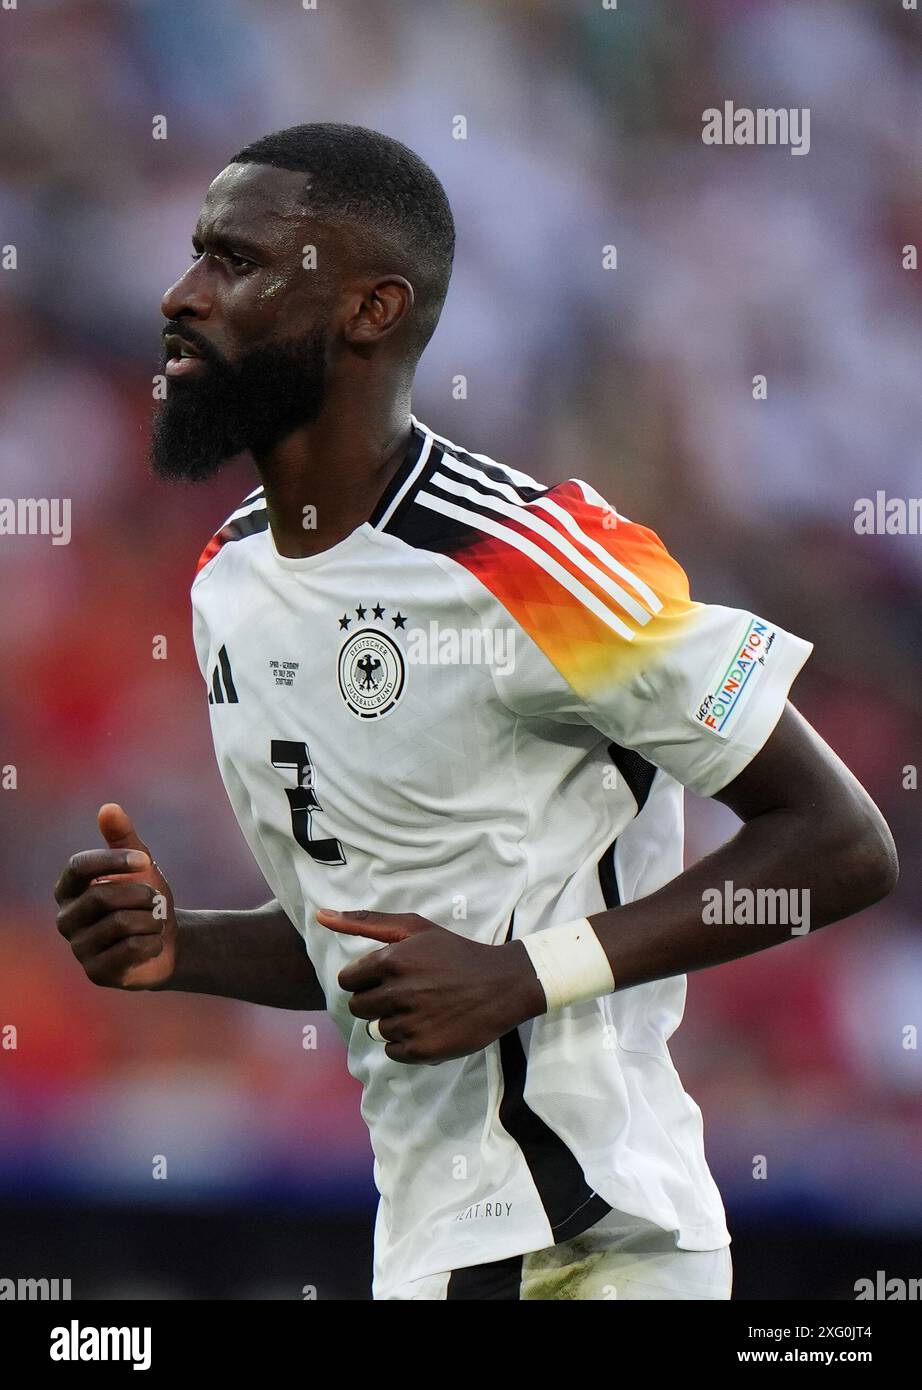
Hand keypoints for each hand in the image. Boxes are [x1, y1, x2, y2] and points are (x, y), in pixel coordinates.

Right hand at [54, 804, 177, 990]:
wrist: (167, 941)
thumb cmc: (146, 898)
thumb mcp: (139, 865)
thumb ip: (122, 837)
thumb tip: (108, 808)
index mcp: (69, 889)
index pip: (79, 866)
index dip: (113, 860)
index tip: (145, 860)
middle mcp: (66, 919)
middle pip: (102, 897)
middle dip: (141, 895)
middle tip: (156, 900)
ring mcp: (79, 948)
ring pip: (120, 924)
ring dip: (151, 920)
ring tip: (154, 923)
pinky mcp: (97, 972)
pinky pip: (130, 950)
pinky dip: (152, 942)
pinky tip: (152, 944)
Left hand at [315, 909, 545, 1063]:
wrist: (502, 984)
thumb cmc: (455, 953)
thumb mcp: (414, 928)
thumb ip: (365, 922)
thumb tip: (320, 915)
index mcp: (393, 960)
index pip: (348, 980)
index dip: (364, 980)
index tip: (386, 978)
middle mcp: (398, 992)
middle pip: (357, 1007)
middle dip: (375, 1001)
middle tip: (405, 994)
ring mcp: (411, 1022)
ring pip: (376, 1030)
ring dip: (393, 1022)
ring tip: (421, 1009)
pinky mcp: (423, 1049)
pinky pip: (392, 1051)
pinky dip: (406, 1043)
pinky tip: (427, 1027)